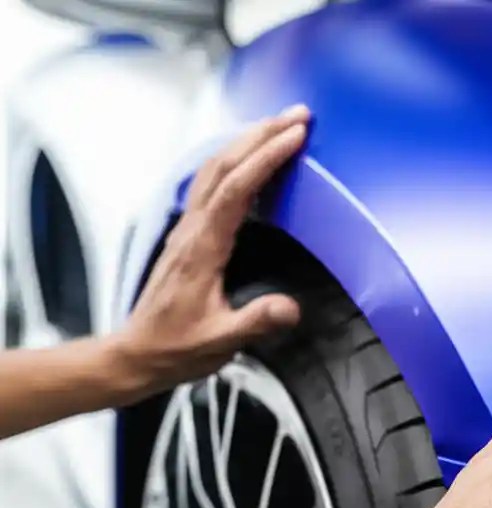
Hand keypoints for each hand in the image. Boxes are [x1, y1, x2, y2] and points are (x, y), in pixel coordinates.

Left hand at [113, 105, 310, 395]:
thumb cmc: (176, 348)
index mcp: (202, 249)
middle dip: (261, 135)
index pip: (236, 190)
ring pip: (215, 169)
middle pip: (224, 166)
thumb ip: (254, 322)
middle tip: (298, 115)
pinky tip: (251, 159)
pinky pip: (212, 184)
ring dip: (247, 142)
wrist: (137, 353)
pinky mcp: (191, 235)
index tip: (295, 137)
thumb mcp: (219, 342)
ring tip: (280, 125)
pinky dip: (236, 161)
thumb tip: (289, 307)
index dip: (266, 159)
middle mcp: (192, 230)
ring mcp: (188, 229)